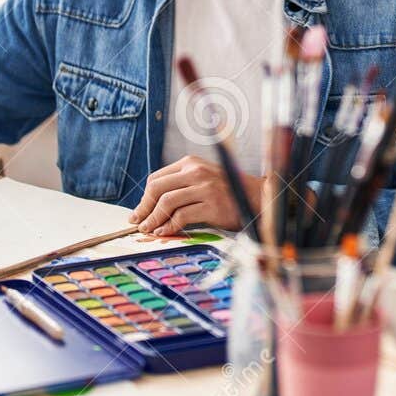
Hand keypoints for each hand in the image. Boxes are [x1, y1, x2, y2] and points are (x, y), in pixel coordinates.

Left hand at [131, 156, 261, 235]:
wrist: (257, 198)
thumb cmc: (227, 192)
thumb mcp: (203, 180)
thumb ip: (181, 186)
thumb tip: (151, 206)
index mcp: (190, 163)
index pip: (156, 179)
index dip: (144, 197)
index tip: (139, 212)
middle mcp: (196, 171)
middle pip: (157, 189)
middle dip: (144, 208)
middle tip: (138, 222)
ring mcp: (205, 187)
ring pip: (167, 202)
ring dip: (153, 219)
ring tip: (149, 230)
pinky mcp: (212, 205)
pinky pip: (182, 216)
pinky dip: (169, 226)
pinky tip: (164, 232)